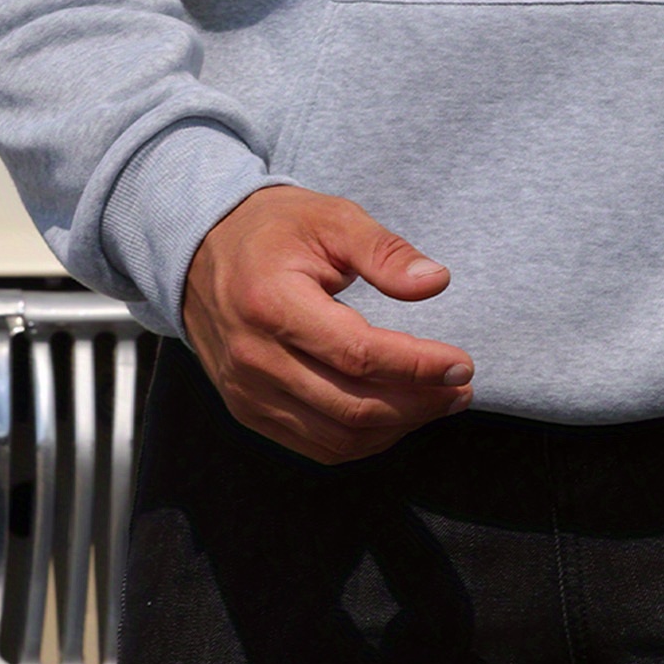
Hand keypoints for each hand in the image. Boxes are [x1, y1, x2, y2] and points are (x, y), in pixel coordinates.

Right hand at [183, 184, 474, 463]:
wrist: (201, 248)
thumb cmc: (275, 228)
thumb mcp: (332, 218)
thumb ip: (384, 251)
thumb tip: (436, 282)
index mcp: (273, 304)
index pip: (358, 354)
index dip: (416, 366)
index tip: (461, 363)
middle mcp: (254, 358)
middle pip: (352, 406)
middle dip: (418, 403)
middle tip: (460, 386)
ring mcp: (246, 392)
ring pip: (336, 438)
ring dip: (397, 427)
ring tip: (439, 401)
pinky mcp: (248, 409)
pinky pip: (314, 445)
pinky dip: (363, 439)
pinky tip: (397, 414)